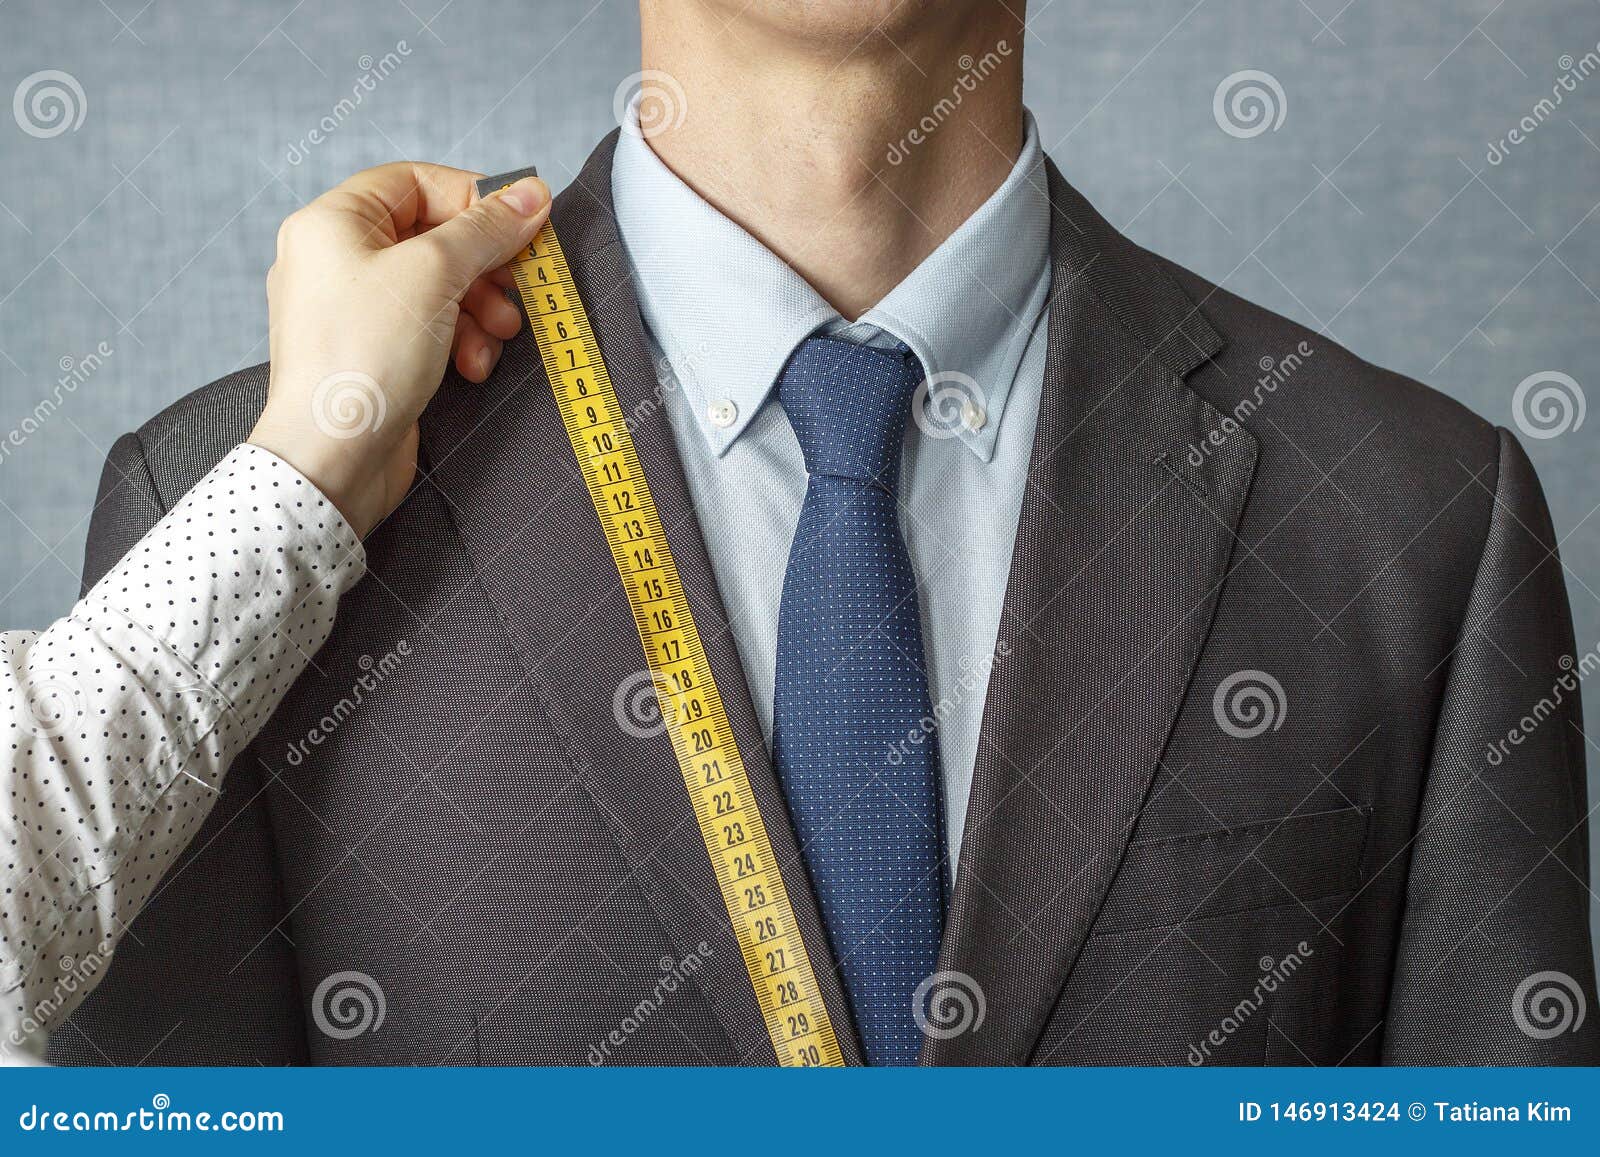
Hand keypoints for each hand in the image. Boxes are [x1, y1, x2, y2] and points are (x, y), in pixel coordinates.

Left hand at [248, 162, 550, 537]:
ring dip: (479, 309)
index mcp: (331, 223)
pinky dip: (460, 341)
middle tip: (517, 288)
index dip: (473, 200)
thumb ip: (485, 229)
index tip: (520, 225)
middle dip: (483, 266)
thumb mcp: (434, 275)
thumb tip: (528, 194)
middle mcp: (335, 260)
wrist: (332, 458)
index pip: (415, 183)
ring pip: (437, 286)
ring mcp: (351, 309)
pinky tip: (473, 364)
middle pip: (433, 237)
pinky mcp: (371, 353)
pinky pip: (428, 327)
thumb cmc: (361, 362)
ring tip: (499, 335)